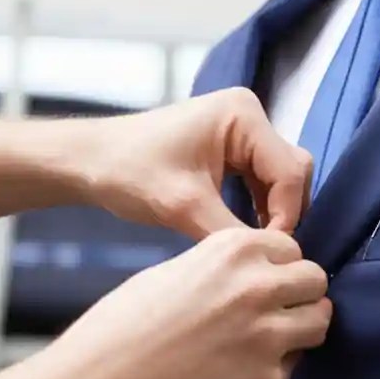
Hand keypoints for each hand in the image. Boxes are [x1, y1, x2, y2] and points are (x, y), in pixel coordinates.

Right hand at [30, 227, 331, 378]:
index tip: (261, 284)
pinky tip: (237, 374)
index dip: (277, 267)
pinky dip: (275, 369)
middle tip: (272, 314)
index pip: (290, 248)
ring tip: (264, 343)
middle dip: (298, 295)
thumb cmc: (121, 330)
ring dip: (300, 329)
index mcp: (232, 250)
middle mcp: (258, 286)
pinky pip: (293, 366)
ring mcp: (268, 335)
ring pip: (319, 321)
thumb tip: (254, 274)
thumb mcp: (172, 273)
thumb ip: (220, 269)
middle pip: (314, 280)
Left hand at [60, 88, 313, 237]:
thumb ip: (233, 233)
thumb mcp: (183, 207)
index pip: (290, 171)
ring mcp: (241, 131)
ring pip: (280, 180)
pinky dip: (258, 208)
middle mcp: (249, 116)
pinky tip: (244, 234)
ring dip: (271, 214)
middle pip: (291, 172)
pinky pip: (261, 181)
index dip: (286, 216)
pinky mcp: (231, 148)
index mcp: (243, 116)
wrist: (87, 161)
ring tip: (254, 248)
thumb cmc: (128, 173)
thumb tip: (272, 263)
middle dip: (283, 214)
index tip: (268, 253)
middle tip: (264, 253)